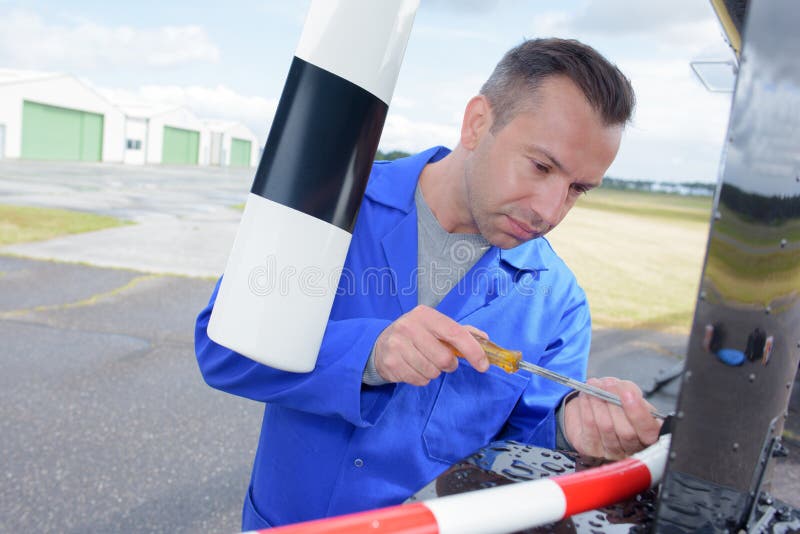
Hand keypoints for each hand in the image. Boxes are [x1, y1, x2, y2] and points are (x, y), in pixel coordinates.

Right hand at [373, 305, 488, 385]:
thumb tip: (485, 339)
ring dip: (434, 372)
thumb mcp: (435, 327)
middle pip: (444, 358)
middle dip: (449, 365)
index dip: (473, 350)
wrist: (380, 344)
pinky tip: (414, 368)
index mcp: (425, 315)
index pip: (455, 333)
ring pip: (432, 372)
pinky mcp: (391, 363)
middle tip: (443, 361)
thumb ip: (460, 332)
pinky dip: (422, 378)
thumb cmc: (415, 335)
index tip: (483, 365)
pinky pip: (419, 380)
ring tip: (425, 362)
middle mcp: (409, 327)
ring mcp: (397, 345)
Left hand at [563, 377, 661, 459]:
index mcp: (648, 434)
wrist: (595, 412)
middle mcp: (632, 448)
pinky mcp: (591, 449)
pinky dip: (585, 408)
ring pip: (605, 427)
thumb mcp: (630, 395)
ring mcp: (611, 451)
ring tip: (593, 385)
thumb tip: (620, 387)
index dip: (638, 412)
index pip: (648, 430)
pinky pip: (588, 427)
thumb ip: (629, 391)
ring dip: (597, 402)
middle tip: (606, 384)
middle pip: (626, 431)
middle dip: (614, 403)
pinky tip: (585, 396)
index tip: (628, 393)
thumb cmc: (618, 404)